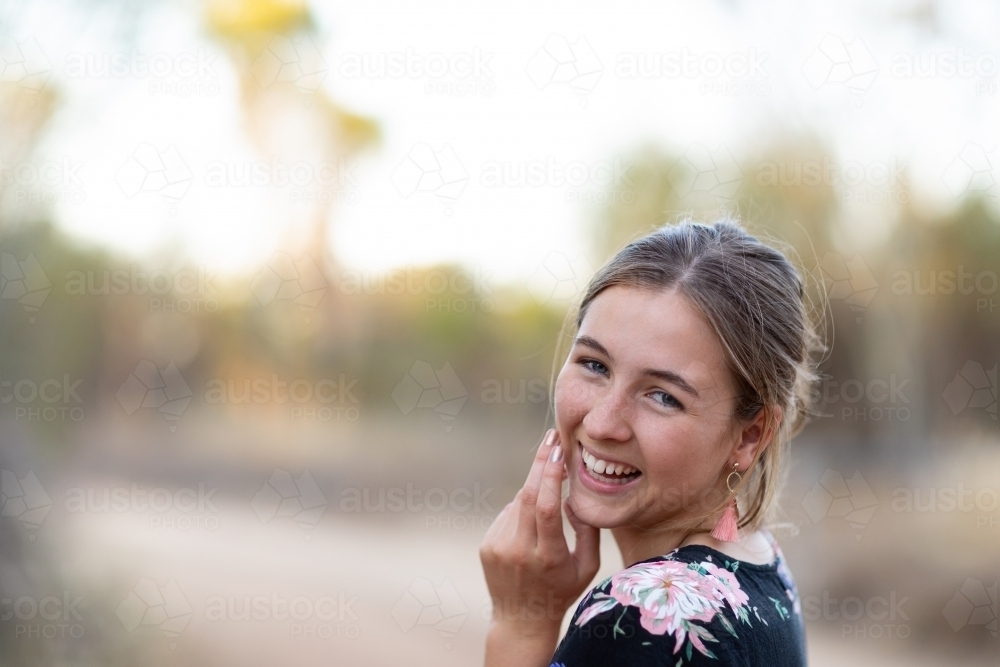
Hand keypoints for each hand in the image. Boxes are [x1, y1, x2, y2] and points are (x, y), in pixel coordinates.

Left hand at [479, 429, 600, 665]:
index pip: (546, 508)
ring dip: (534, 491)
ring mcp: (498, 548)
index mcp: (548, 557)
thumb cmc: (562, 590)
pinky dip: (521, 510)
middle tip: (550, 438)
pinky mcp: (487, 545)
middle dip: (540, 463)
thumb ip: (587, 530)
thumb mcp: (588, 566)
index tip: (559, 450)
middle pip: (528, 496)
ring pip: (518, 503)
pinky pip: (508, 515)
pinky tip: (530, 528)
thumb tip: (573, 496)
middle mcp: (519, 551)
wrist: (521, 619)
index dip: (551, 475)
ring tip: (547, 505)